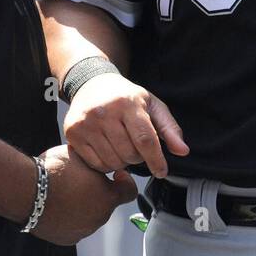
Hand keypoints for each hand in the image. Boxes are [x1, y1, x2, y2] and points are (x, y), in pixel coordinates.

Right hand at [31, 144, 137, 245]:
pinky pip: (75, 226)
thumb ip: (99, 162)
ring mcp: (83, 231)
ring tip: (67, 192)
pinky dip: (71, 217)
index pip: (129, 192)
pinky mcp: (67, 238)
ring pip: (91, 216)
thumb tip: (104, 161)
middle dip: (100, 192)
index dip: (123, 181)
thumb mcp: (83, 156)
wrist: (26, 190)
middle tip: (84, 180)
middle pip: (107, 204)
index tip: (115, 174)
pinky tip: (59, 205)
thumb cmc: (54, 170)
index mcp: (108, 198)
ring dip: (85, 206)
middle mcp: (99, 218)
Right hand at [62, 71, 188, 174]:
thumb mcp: (152, 105)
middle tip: (136, 148)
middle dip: (138, 158)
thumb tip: (182, 151)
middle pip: (129, 154)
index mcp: (128, 103)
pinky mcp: (72, 134)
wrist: (91, 84)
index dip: (156, 160)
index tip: (162, 172)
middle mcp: (104, 112)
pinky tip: (108, 150)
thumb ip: (169, 128)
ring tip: (122, 147)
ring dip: (122, 162)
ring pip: (112, 162)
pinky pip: (96, 164)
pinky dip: (106, 164)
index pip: (145, 139)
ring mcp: (86, 124)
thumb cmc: (126, 97)